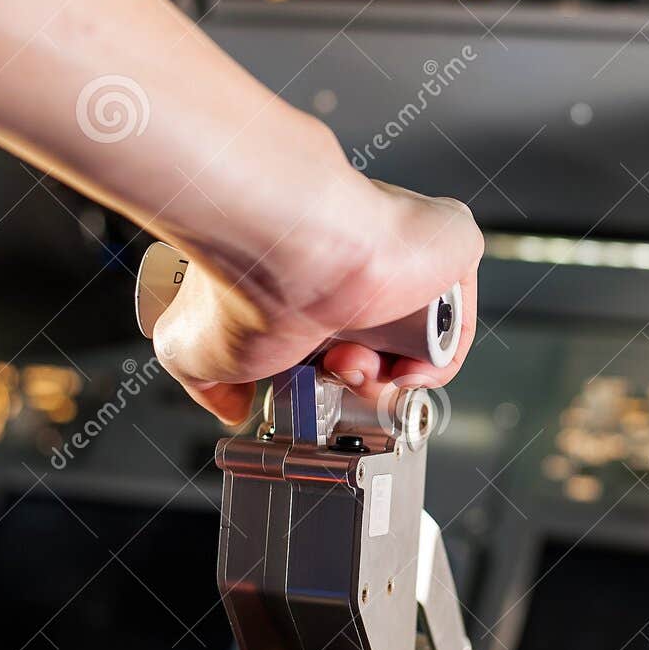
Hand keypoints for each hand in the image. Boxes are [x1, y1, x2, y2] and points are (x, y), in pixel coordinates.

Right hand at [152, 176, 481, 424]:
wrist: (289, 244)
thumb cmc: (240, 279)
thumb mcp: (193, 346)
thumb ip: (209, 380)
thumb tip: (228, 405)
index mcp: (305, 263)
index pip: (331, 327)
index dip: (320, 370)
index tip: (303, 382)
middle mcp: (356, 253)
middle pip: (377, 339)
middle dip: (354, 377)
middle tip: (328, 376)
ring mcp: (405, 248)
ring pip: (416, 336)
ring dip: (388, 377)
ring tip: (356, 370)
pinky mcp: (450, 245)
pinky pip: (455, 324)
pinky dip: (434, 365)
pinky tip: (401, 372)